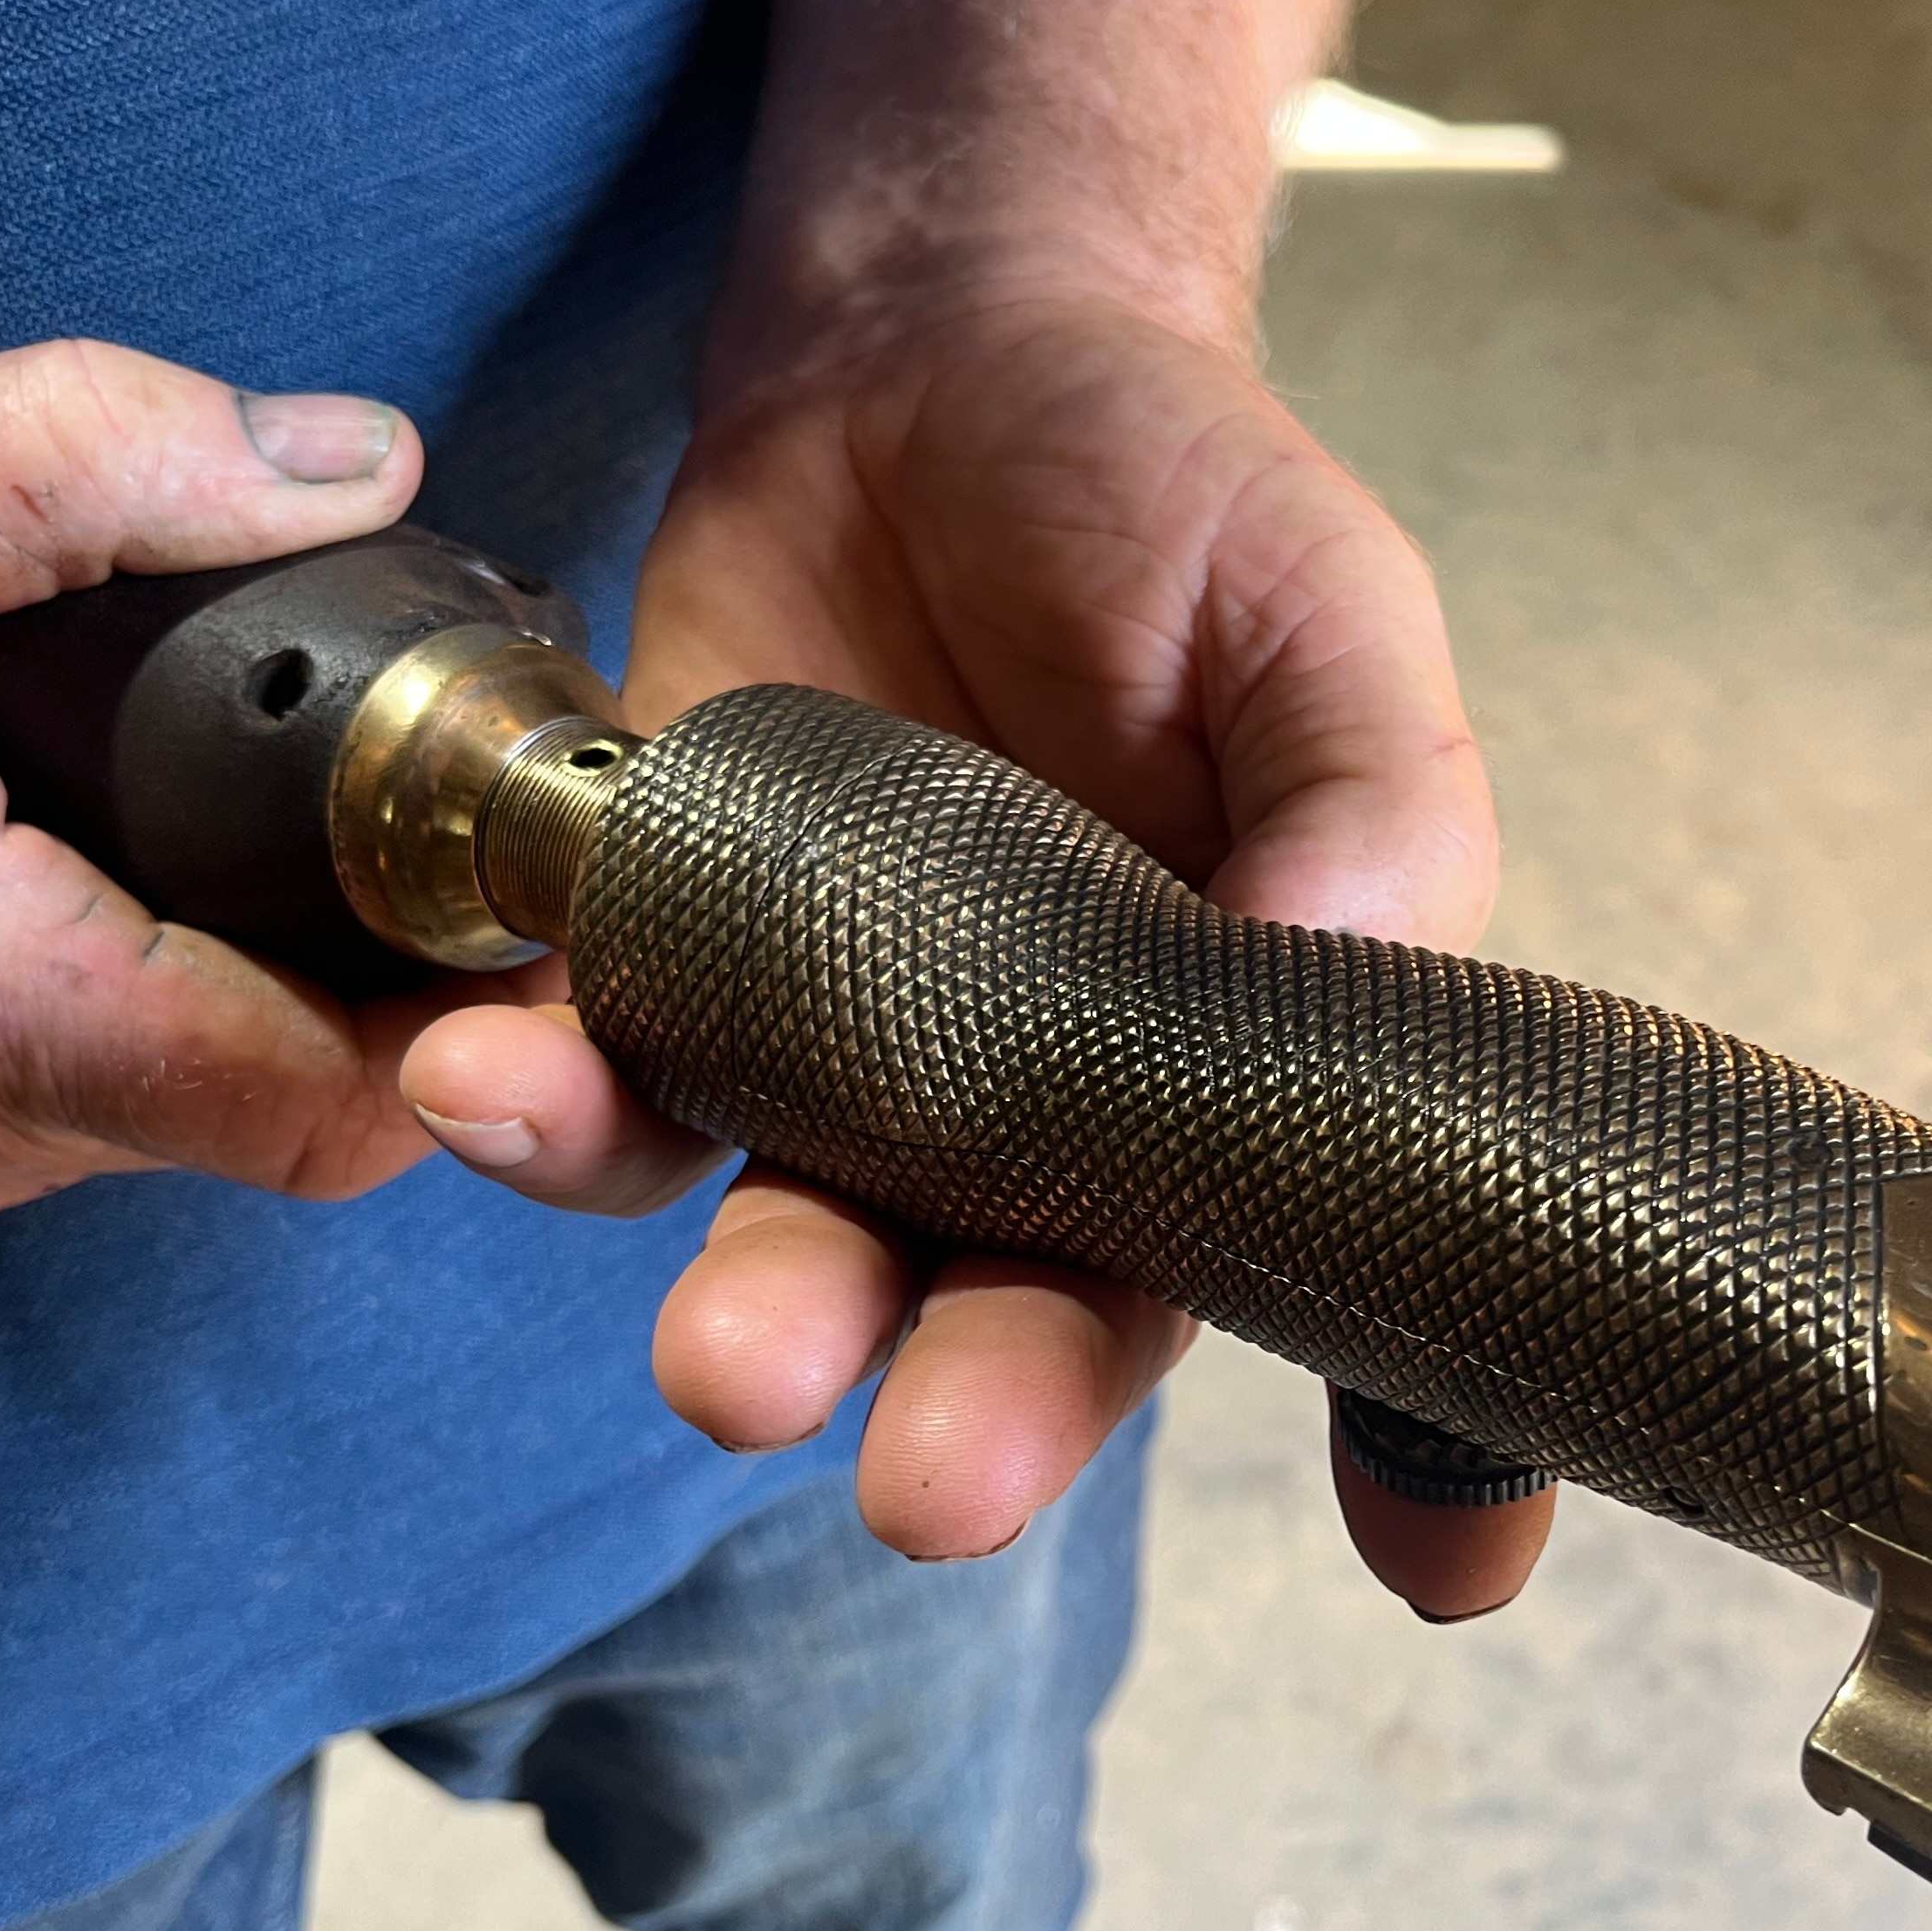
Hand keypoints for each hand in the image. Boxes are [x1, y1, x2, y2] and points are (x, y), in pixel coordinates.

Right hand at [0, 340, 448, 1250]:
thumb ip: (100, 461)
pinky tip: (59, 866)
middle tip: (371, 798)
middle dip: (350, 958)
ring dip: (216, 966)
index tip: (493, 881)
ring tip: (205, 810)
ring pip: (162, 1104)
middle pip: (271, 1099)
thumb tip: (345, 461)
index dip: (463, 1009)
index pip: (331, 1100)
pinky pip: (47, 1104)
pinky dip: (97, 992)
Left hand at [400, 299, 1555, 1611]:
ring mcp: (852, 1049)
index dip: (1379, 1439)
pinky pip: (613, 1073)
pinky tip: (501, 1078)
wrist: (933, 359)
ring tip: (720, 1353)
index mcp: (1246, 1053)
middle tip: (924, 1477)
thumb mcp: (1325, 606)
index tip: (1430, 1572)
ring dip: (761, 1309)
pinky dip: (556, 1102)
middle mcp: (1049, 1101)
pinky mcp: (676, 962)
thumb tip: (1383, 959)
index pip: (1292, 1266)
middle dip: (975, 1400)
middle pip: (1028, 1302)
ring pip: (806, 1234)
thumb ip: (1367, 788)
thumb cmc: (1176, 497)